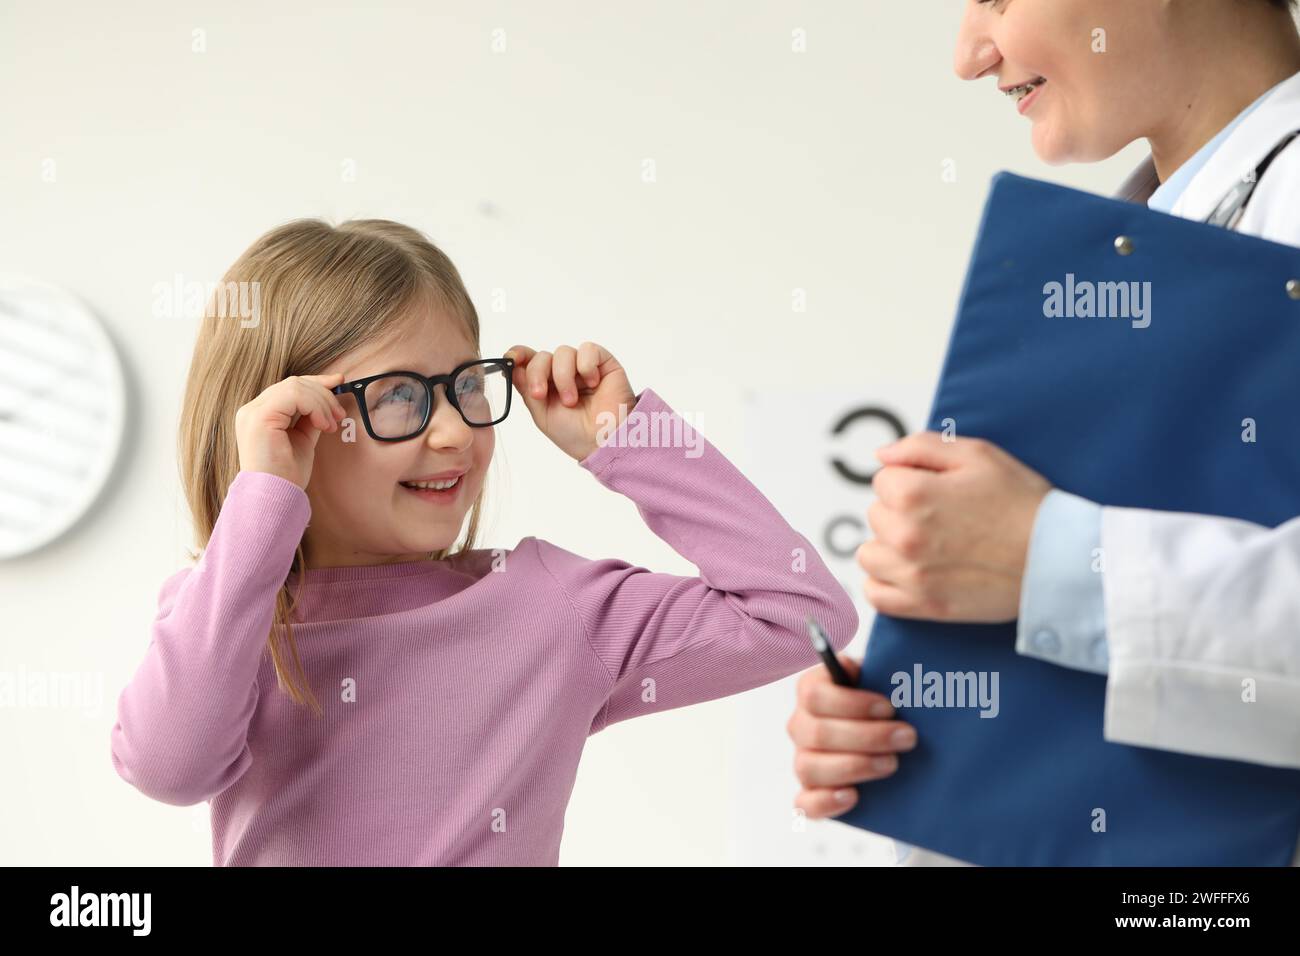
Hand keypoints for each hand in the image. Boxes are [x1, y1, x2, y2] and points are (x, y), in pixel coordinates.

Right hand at [234, 373, 347, 489]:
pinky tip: (322, 425)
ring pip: (295, 386)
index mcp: (260, 415)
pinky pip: (294, 395)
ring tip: (331, 425)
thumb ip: (309, 419)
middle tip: (340, 414)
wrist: (275, 496)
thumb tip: (326, 403)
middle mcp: (252, 410)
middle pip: (293, 383)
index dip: (316, 382)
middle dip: (323, 393)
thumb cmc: (286, 475)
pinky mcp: (259, 416)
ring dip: (321, 403)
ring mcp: (253, 412)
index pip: (289, 387)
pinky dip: (315, 407)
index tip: (339, 382)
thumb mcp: (302, 440)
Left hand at [504, 342, 637, 461]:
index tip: (510, 358)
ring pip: (563, 352)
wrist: (604, 443)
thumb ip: (527, 390)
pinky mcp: (603, 362)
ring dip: (563, 377)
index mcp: (547, 384)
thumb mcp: (541, 414)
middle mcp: (564, 373)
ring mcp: (583, 367)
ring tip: (572, 400)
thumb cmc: (576, 434)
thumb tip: (512, 367)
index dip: (518, 354)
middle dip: (537, 373)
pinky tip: (593, 383)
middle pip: (542, 356)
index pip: (529, 360)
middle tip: (541, 395)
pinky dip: (586, 365)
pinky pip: (588, 350)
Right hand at [788, 654, 916, 817]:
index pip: (814, 696)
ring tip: (891, 764)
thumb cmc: (885, 703)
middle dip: (867, 736)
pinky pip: (804, 804)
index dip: (852, 703)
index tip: (889, 708)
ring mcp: (803, 760)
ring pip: (809, 767)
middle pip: (817, 732)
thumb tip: (875, 671)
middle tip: (907, 737)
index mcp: (811, 691)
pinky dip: (826, 802)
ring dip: (853, 766)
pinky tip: (853, 796)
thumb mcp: (882, 679)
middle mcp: (800, 725)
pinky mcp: (810, 793)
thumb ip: (878, 669)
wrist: (890, 734)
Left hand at [857, 433, 1050, 622]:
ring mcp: (912, 575)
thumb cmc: (1024, 504)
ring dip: (889, 548)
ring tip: (926, 545)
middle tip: (944, 517)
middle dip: (901, 511)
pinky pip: (876, 595)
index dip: (912, 480)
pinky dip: (885, 584)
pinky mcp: (924, 605)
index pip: (883, 480)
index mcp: (913, 495)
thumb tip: (882, 455)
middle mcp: (905, 536)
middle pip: (876, 515)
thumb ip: (921, 447)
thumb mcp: (978, 455)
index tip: (941, 490)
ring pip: (870, 554)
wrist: (1060, 558)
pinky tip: (910, 573)